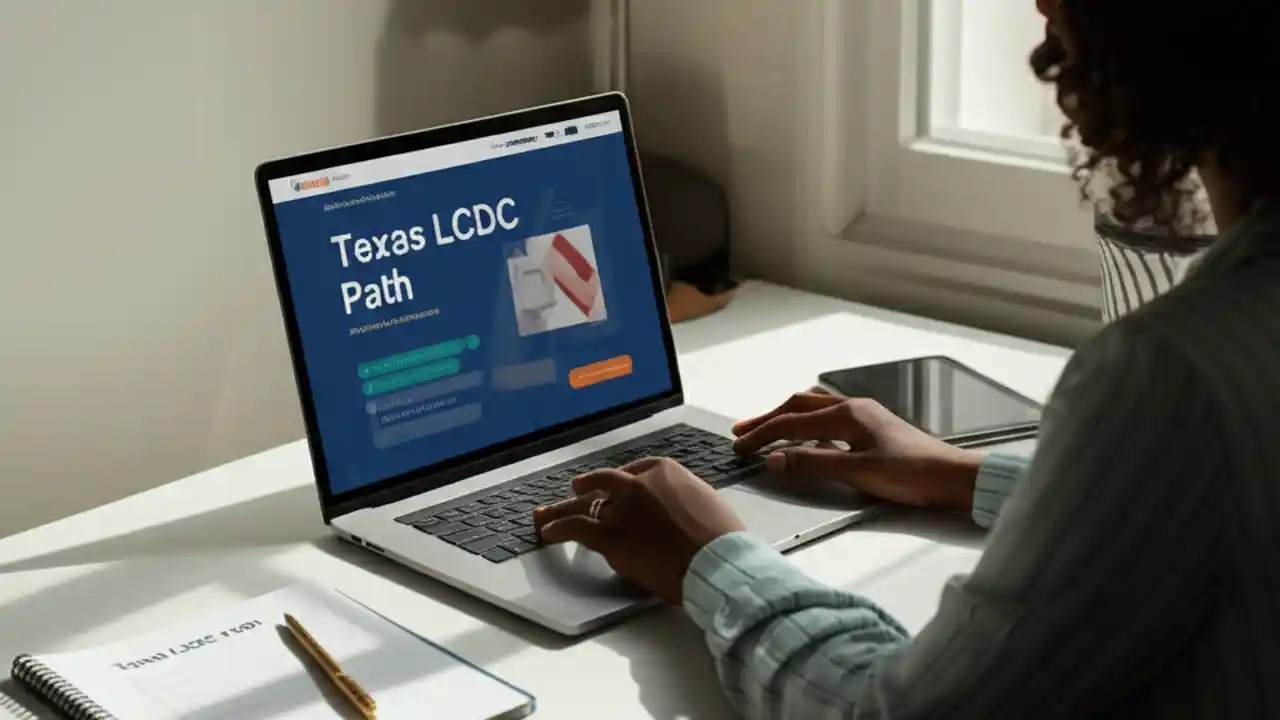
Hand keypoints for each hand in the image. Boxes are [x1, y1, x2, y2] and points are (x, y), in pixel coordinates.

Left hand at [532, 457, 745, 604]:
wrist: (717, 561)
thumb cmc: (722, 538)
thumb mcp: (707, 501)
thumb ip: (683, 499)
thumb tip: (677, 510)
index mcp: (664, 470)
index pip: (635, 471)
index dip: (622, 481)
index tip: (616, 487)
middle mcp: (638, 484)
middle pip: (606, 483)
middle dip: (590, 486)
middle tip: (578, 488)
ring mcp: (621, 509)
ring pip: (585, 504)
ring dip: (564, 508)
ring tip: (548, 512)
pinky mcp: (610, 536)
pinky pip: (576, 527)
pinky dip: (559, 528)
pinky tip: (548, 532)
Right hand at [732, 392, 983, 510]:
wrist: (954, 477)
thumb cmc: (912, 474)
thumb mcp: (858, 471)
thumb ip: (813, 464)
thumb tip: (774, 459)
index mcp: (847, 414)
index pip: (791, 422)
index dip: (762, 435)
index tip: (739, 448)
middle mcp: (853, 408)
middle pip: (799, 407)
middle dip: (768, 419)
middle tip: (742, 433)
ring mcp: (864, 416)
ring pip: (814, 409)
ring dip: (786, 417)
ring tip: (766, 428)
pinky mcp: (873, 428)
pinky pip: (828, 417)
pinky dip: (806, 423)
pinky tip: (806, 436)